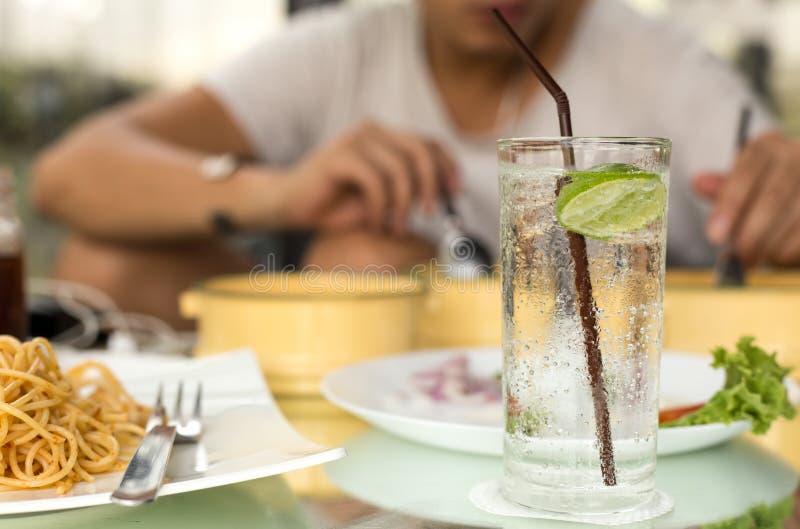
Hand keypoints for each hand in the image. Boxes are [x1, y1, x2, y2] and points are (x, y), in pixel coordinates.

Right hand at [278, 121, 459, 233]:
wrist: (288, 205)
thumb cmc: (334, 205)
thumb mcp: (380, 198)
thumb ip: (406, 191)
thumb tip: (439, 197)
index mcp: (384, 137)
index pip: (428, 142)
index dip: (447, 165)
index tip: (455, 192)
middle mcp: (372, 131)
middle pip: (420, 151)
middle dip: (430, 184)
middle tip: (427, 213)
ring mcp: (355, 140)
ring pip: (399, 170)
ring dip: (402, 205)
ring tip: (393, 227)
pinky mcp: (340, 156)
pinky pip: (375, 182)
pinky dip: (380, 207)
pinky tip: (373, 222)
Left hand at [694, 133, 799, 265]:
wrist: (796, 193)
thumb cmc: (761, 189)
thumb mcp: (740, 185)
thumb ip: (722, 189)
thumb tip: (699, 182)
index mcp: (767, 147)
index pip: (746, 174)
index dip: (729, 206)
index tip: (714, 236)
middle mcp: (796, 156)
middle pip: (774, 197)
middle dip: (752, 233)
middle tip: (739, 258)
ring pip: (796, 216)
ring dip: (772, 245)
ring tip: (755, 258)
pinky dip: (791, 249)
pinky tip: (777, 254)